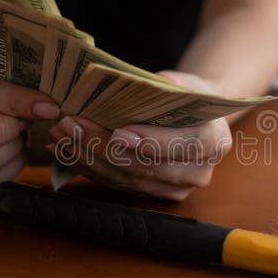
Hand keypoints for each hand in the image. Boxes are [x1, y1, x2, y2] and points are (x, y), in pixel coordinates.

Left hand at [47, 71, 232, 200]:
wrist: (193, 116)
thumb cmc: (187, 94)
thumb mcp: (184, 82)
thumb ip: (165, 88)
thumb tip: (133, 88)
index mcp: (215, 142)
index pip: (184, 146)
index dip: (152, 142)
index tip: (119, 132)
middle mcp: (198, 173)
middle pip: (148, 166)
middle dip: (105, 147)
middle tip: (73, 125)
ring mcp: (175, 189)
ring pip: (127, 179)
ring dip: (89, 157)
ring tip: (62, 133)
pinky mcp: (151, 194)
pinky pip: (116, 184)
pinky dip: (88, 167)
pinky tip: (66, 149)